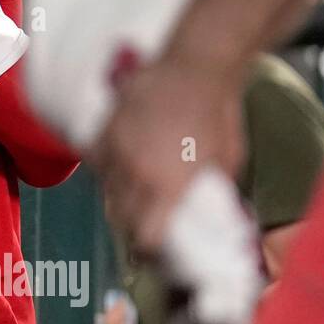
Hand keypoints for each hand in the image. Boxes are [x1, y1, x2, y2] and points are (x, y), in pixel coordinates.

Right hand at [90, 56, 244, 255]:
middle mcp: (135, 174)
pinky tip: (120, 168)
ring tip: (135, 198)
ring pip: (106, 192)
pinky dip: (106, 170)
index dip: (150, 252)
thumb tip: (205, 210)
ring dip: (119, 201)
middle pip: (121, 220)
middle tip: (147, 228)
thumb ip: (210, 191)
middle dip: (134, 229)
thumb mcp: (227, 163)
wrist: (196, 68)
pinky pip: (96, 161)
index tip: (157, 254)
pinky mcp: (106, 128)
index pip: (146, 238)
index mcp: (167, 188)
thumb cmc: (219, 114)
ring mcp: (116, 150)